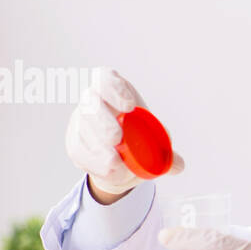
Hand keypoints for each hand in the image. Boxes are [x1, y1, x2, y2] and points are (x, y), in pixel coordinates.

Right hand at [65, 67, 184, 201]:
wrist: (120, 162)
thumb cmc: (139, 140)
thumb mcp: (155, 143)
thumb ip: (166, 152)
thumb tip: (177, 165)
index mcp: (114, 91)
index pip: (105, 79)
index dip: (114, 88)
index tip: (129, 106)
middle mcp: (93, 102)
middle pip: (90, 103)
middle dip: (102, 121)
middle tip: (117, 138)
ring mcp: (80, 121)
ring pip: (82, 129)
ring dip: (99, 148)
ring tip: (116, 163)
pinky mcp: (74, 142)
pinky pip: (78, 150)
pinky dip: (94, 163)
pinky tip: (109, 170)